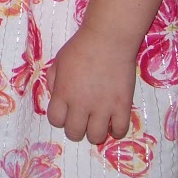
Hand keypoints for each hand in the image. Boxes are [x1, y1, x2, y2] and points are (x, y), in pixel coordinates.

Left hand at [45, 24, 138, 144]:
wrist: (108, 39)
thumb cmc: (80, 47)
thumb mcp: (58, 61)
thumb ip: (54, 81)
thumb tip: (56, 98)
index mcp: (63, 93)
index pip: (55, 121)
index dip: (59, 118)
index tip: (65, 112)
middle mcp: (81, 104)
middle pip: (74, 133)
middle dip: (75, 129)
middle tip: (82, 119)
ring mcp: (103, 107)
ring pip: (96, 137)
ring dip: (95, 132)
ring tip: (98, 121)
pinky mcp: (123, 106)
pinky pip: (120, 131)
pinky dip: (116, 130)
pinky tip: (114, 121)